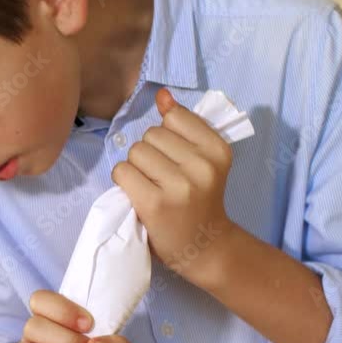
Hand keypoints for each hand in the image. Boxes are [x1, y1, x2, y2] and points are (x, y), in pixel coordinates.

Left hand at [113, 88, 240, 287]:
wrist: (205, 247)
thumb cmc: (199, 200)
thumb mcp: (202, 160)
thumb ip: (183, 126)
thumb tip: (162, 96)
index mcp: (218, 150)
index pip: (174, 117)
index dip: (167, 136)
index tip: (175, 158)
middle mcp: (202, 166)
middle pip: (151, 134)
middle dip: (149, 152)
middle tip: (161, 177)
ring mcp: (179, 186)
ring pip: (135, 151)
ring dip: (135, 167)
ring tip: (151, 186)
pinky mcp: (154, 203)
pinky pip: (123, 172)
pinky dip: (124, 181)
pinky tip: (138, 194)